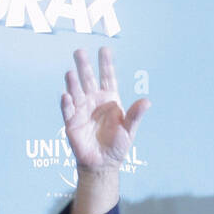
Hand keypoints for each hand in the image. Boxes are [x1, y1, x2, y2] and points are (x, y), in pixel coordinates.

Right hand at [61, 46, 149, 174]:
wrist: (103, 163)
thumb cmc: (117, 145)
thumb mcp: (129, 130)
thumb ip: (135, 115)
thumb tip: (147, 101)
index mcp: (109, 99)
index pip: (107, 77)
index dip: (106, 64)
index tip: (105, 49)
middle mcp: (94, 100)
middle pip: (88, 79)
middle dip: (84, 66)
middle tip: (80, 51)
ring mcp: (81, 109)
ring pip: (76, 91)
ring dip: (73, 82)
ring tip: (71, 73)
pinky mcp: (72, 121)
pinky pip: (68, 110)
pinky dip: (66, 103)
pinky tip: (66, 96)